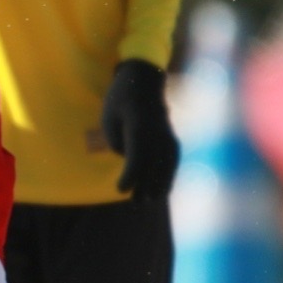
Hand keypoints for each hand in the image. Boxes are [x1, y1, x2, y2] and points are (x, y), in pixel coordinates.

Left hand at [102, 59, 179, 196]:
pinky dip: (169, 175)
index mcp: (140, 126)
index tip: (121, 190)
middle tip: (136, 202)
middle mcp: (158, 132)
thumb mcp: (109, 119)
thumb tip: (129, 161)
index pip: (137, 158)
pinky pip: (173, 160)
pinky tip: (163, 189)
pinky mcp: (171, 137)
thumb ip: (118, 143)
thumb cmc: (120, 100)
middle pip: (154, 165)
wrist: (143, 80)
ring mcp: (167, 134)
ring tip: (151, 200)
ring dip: (160, 184)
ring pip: (167, 165)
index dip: (130, 177)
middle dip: (145, 185)